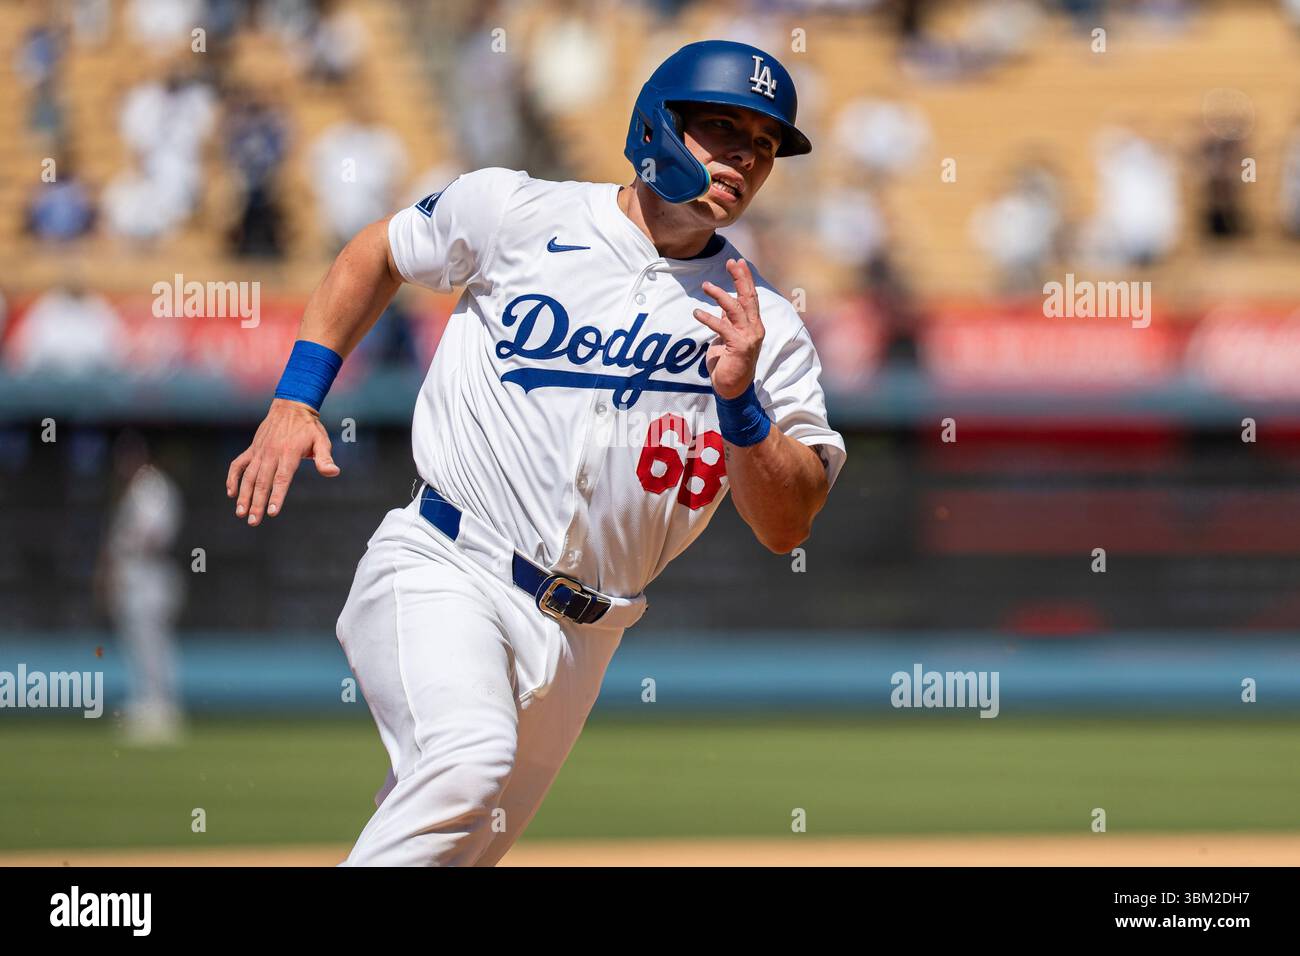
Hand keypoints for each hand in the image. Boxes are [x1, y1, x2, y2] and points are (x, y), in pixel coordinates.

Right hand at [227, 398, 339, 525]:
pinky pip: (238, 465)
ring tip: (241, 513)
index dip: (277, 495)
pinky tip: (231, 493)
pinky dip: (232, 478)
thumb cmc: (309, 427)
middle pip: (262, 482)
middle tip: (254, 521)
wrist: (290, 406)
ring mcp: (259, 452)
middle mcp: (271, 454)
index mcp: (289, 454)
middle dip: (257, 503)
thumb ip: (325, 458)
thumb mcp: (322, 441)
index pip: (281, 479)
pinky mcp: (252, 449)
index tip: (272, 512)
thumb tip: (334, 472)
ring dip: (243, 495)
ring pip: (248, 476)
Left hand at [693, 258, 763, 399]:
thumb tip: (723, 304)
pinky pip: (723, 327)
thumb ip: (728, 321)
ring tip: (705, 285)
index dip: (744, 279)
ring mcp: (749, 337)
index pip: (750, 297)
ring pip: (736, 308)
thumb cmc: (729, 364)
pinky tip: (697, 312)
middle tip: (732, 261)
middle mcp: (755, 328)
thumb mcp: (727, 337)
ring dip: (720, 294)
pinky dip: (709, 318)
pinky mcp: (739, 346)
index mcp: (753, 325)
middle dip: (740, 277)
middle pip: (749, 297)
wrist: (732, 389)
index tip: (737, 262)